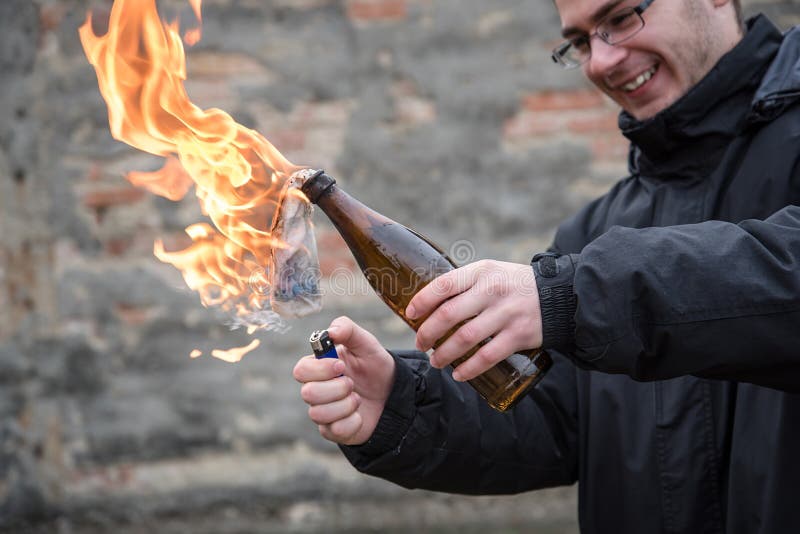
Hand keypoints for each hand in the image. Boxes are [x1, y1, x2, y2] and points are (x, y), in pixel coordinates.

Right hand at [293, 316, 394, 444]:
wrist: (394, 394)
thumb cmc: (375, 367)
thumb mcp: (367, 344)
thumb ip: (348, 330)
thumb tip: (331, 330)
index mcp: (318, 368)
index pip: (300, 370)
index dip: (319, 369)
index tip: (340, 365)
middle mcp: (316, 390)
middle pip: (307, 394)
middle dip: (336, 388)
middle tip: (352, 383)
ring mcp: (323, 412)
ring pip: (318, 414)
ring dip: (345, 405)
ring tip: (358, 398)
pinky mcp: (333, 430)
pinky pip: (335, 430)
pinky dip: (353, 422)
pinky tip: (360, 414)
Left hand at [406, 260, 541, 381]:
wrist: (560, 295)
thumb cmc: (514, 285)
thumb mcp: (491, 273)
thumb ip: (465, 285)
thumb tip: (428, 305)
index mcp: (482, 271)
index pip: (444, 285)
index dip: (422, 301)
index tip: (410, 314)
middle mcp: (492, 290)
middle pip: (449, 315)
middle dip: (427, 333)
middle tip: (419, 344)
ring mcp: (506, 314)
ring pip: (465, 339)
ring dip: (444, 354)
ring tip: (435, 361)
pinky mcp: (518, 335)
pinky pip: (487, 357)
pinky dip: (469, 368)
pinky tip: (459, 374)